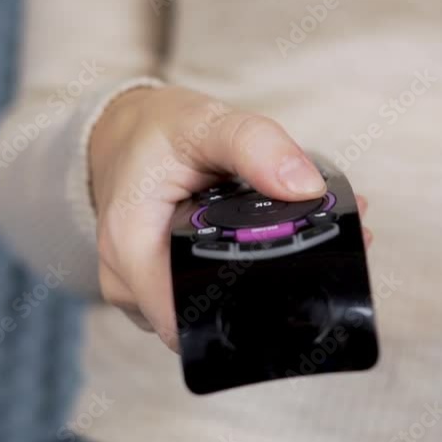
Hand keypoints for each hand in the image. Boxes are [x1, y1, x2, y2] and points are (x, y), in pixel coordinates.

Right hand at [88, 86, 369, 349]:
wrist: (125, 134)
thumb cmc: (157, 130)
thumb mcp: (204, 122)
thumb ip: (255, 145)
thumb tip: (306, 187)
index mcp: (130, 245)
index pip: (185, 317)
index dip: (245, 309)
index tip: (299, 278)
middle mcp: (128, 281)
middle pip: (204, 319)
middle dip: (263, 296)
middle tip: (315, 251)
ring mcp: (141, 294)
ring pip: (206, 312)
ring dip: (253, 286)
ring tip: (294, 242)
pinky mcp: (160, 292)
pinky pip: (200, 298)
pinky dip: (235, 278)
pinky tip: (262, 247)